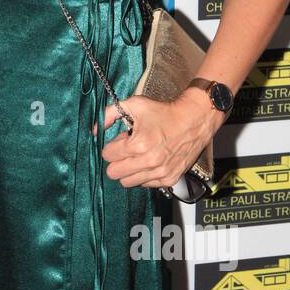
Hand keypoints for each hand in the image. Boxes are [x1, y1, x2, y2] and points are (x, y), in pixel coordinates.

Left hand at [91, 88, 221, 189]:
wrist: (194, 120)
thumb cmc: (164, 112)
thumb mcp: (135, 105)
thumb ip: (109, 114)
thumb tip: (95, 130)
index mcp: (139, 144)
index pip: (108, 155)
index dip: (112, 146)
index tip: (121, 141)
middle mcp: (150, 162)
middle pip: (114, 173)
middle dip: (116, 161)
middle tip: (126, 150)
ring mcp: (160, 172)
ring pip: (127, 182)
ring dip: (129, 170)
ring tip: (139, 156)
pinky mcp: (169, 179)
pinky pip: (144, 184)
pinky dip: (143, 175)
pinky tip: (150, 161)